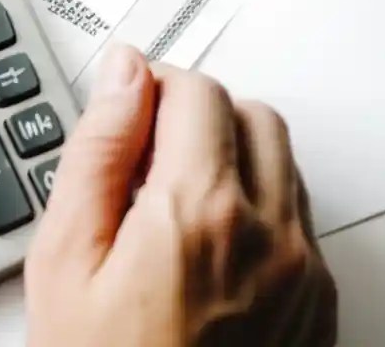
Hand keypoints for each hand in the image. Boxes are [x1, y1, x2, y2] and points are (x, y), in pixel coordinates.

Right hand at [25, 45, 336, 345]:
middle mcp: (270, 235)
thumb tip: (121, 77)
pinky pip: (301, 224)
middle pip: (252, 117)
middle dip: (199, 119)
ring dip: (233, 163)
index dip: (153, 88)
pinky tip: (208, 258)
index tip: (127, 110)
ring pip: (283, 166)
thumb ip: (96, 153)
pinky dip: (261, 215)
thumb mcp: (65, 263)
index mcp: (199, 212)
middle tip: (146, 161)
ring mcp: (304, 273)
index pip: (197, 92)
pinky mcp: (320, 306)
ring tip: (172, 216)